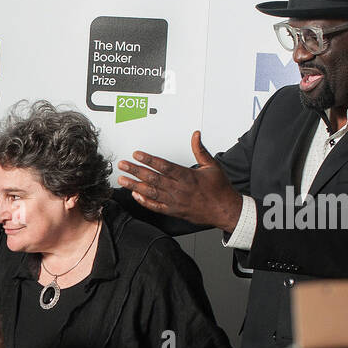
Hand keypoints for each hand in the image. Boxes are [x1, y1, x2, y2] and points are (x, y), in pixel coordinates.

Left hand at [116, 131, 242, 231]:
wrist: (224, 210)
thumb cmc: (219, 189)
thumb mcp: (212, 165)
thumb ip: (200, 150)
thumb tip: (196, 135)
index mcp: (187, 176)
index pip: (163, 166)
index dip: (149, 160)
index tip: (137, 154)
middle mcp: (179, 189)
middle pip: (153, 178)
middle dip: (135, 170)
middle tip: (123, 165)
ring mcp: (175, 201)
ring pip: (150, 192)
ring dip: (135, 185)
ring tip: (122, 179)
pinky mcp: (173, 211)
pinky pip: (155, 207)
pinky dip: (144, 201)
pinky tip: (135, 195)